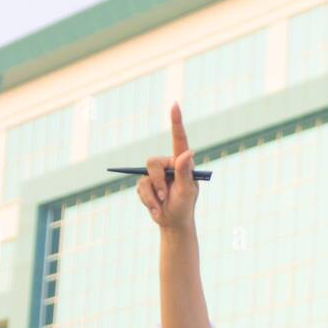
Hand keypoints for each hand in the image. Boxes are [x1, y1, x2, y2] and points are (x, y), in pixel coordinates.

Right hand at [135, 102, 198, 229]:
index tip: (175, 104)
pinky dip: (148, 201)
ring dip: (152, 194)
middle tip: (164, 195)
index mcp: (181, 163)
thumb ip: (185, 172)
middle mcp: (168, 165)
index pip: (178, 139)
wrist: (173, 223)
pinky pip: (140, 189)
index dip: (176, 121)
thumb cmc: (185, 207)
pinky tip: (157, 210)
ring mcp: (155, 175)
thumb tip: (187, 152)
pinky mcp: (145, 185)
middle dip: (157, 180)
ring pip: (144, 177)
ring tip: (162, 204)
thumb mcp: (187, 191)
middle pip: (152, 162)